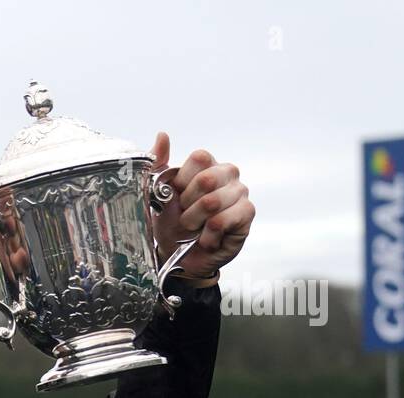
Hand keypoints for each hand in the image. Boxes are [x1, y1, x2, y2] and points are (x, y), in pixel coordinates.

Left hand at [149, 132, 253, 279]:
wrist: (178, 256)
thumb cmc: (170, 223)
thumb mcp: (157, 194)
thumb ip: (157, 165)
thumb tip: (162, 135)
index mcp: (207, 165)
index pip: (199, 157)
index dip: (182, 182)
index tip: (176, 198)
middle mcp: (228, 174)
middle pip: (207, 179)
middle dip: (187, 205)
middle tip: (185, 217)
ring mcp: (240, 193)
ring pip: (212, 202)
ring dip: (195, 222)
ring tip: (195, 229)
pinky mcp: (247, 214)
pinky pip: (222, 220)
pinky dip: (208, 235)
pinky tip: (207, 239)